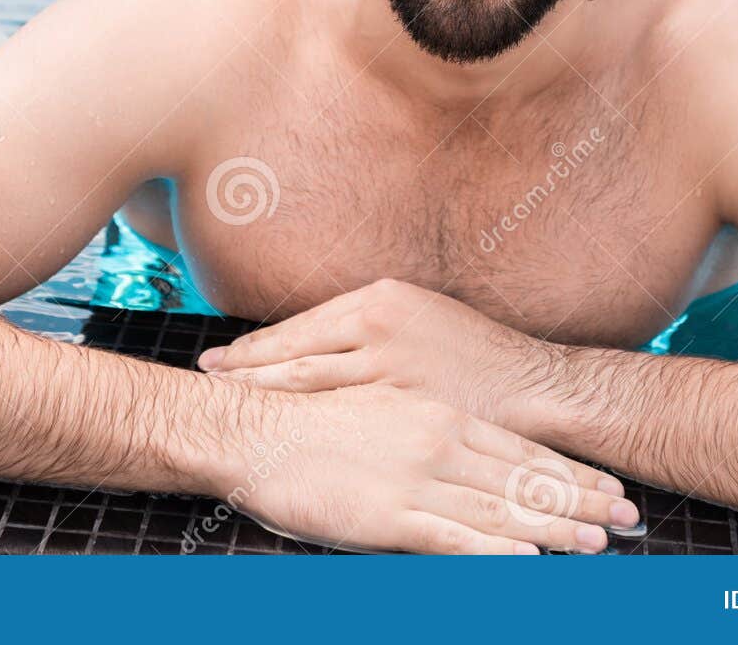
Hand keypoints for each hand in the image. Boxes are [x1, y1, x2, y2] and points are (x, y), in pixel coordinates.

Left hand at [198, 278, 556, 432]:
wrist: (533, 388)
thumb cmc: (477, 356)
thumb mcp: (419, 319)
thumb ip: (370, 331)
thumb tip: (321, 345)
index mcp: (379, 301)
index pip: (302, 327)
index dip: (256, 348)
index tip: (219, 360)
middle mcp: (376, 328)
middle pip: (292, 353)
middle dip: (243, 371)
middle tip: (204, 383)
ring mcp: (386, 369)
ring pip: (305, 384)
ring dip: (259, 396)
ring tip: (222, 407)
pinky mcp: (399, 408)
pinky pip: (337, 418)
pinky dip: (300, 425)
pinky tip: (274, 437)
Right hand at [216, 382, 639, 553]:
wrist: (259, 428)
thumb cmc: (316, 420)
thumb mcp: (386, 412)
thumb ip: (433, 432)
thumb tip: (476, 457)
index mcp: (441, 414)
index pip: (522, 447)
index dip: (571, 471)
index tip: (610, 487)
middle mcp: (439, 441)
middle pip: (525, 478)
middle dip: (581, 501)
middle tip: (628, 519)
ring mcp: (417, 479)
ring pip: (501, 510)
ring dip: (555, 530)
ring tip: (598, 545)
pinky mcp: (389, 515)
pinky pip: (453, 538)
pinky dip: (494, 551)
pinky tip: (529, 561)